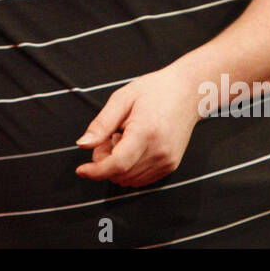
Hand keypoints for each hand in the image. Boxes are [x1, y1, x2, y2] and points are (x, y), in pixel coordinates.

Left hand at [74, 64, 202, 186]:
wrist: (188, 92)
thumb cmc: (155, 91)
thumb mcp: (122, 99)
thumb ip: (101, 124)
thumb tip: (83, 144)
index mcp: (146, 133)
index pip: (117, 164)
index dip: (95, 171)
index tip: (81, 170)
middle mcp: (159, 152)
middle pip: (120, 173)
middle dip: (104, 162)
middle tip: (108, 137)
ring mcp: (167, 161)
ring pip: (129, 179)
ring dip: (117, 166)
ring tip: (122, 139)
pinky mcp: (171, 166)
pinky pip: (141, 179)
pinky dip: (129, 169)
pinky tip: (132, 147)